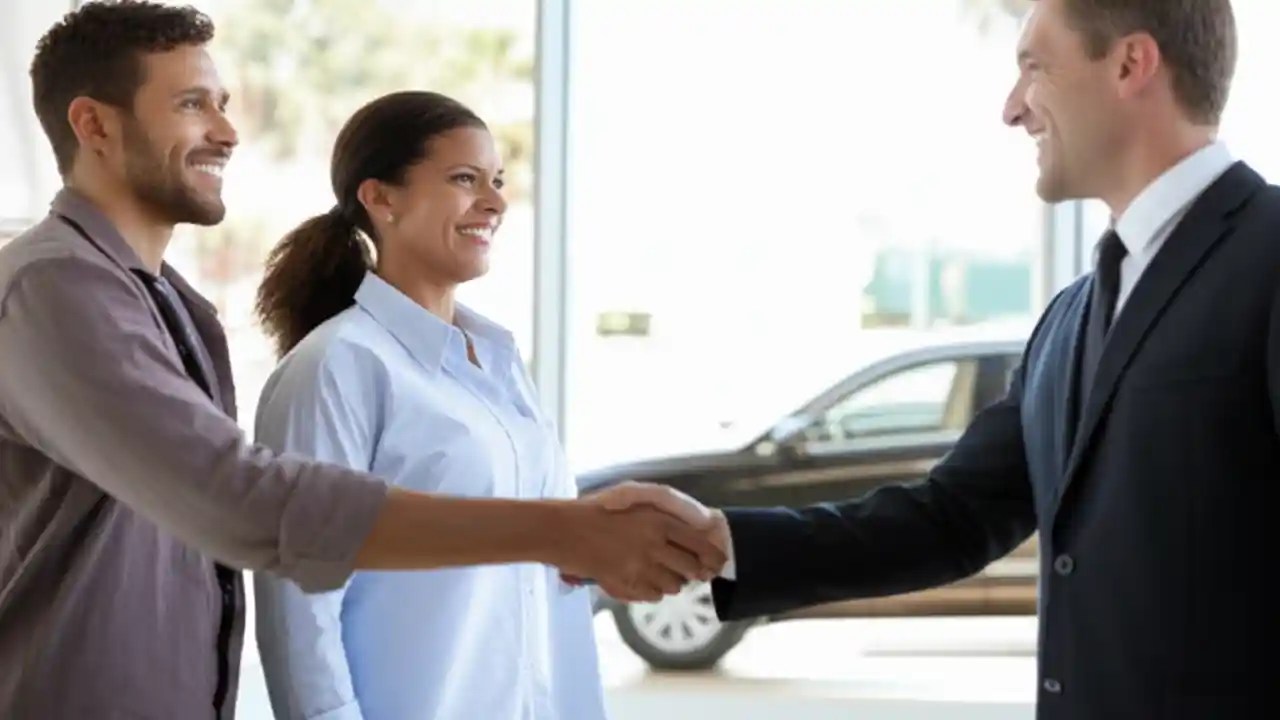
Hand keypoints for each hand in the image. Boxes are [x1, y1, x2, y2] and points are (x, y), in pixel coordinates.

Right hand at [551, 499, 726, 602]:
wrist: (563, 529)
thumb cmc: (598, 509)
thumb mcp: (634, 499)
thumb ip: (665, 512)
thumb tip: (695, 528)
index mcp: (659, 521)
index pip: (700, 545)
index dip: (712, 557)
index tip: (716, 564)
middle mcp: (653, 544)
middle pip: (691, 569)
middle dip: (694, 572)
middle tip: (692, 572)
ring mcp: (639, 566)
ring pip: (674, 585)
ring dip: (672, 582)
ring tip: (659, 572)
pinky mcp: (625, 583)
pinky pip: (653, 595)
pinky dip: (652, 591)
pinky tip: (641, 579)